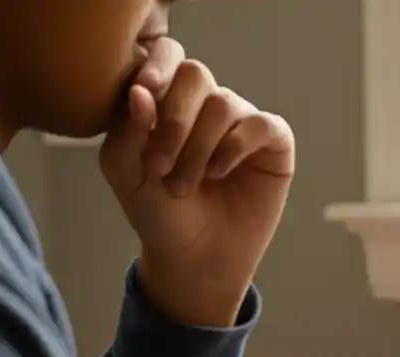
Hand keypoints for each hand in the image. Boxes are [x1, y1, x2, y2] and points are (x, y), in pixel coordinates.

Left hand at [100, 37, 294, 327]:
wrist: (195, 257)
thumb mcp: (124, 171)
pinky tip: (218, 173)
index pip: (168, 56)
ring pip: (223, 103)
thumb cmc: (158, 212)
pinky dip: (236, 146)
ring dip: (198, 147)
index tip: (143, 93)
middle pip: (196, 75)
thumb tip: (140, 90)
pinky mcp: (274, 144)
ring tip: (183, 185)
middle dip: (174, 119)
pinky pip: (262, 124)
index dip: (157, 65)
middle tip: (159, 165)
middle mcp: (207, 105)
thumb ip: (126, 129)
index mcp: (169, 99)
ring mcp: (242, 123)